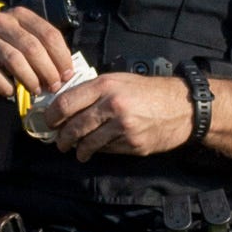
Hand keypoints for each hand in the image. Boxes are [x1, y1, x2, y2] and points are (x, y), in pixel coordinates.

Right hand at [0, 7, 72, 101]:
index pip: (48, 33)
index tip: (68, 74)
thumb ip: (38, 45)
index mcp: (19, 15)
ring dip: (29, 79)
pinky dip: (4, 85)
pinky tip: (10, 92)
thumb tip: (64, 70)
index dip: (62, 56)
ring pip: (14, 59)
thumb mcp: (16, 34)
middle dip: (48, 70)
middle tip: (54, 86)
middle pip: (32, 47)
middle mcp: (1, 21)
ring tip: (36, 90)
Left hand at [43, 72, 195, 160]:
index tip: (49, 123)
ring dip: (79, 150)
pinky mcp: (133, 144)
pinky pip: (108, 151)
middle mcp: (112, 106)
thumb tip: (67, 105)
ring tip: (78, 151)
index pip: (66, 104)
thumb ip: (93, 91)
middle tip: (60, 143)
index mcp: (105, 86)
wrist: (183, 106)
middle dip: (62, 139)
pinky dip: (101, 150)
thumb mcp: (119, 80)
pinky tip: (101, 148)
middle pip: (74, 128)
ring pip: (88, 144)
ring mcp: (123, 127)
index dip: (52, 117)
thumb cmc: (149, 90)